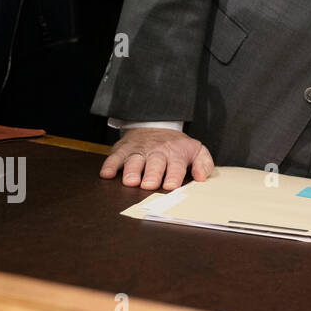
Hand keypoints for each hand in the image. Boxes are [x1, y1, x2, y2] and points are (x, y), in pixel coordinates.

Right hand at [99, 125, 213, 190]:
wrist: (156, 125)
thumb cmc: (177, 146)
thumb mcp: (196, 150)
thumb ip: (203, 163)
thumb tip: (201, 177)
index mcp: (176, 153)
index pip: (176, 165)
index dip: (173, 175)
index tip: (171, 185)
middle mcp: (157, 152)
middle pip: (154, 163)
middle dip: (152, 174)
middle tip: (149, 185)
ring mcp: (139, 150)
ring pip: (134, 161)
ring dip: (131, 171)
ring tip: (131, 181)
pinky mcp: (123, 149)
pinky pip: (114, 156)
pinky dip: (110, 165)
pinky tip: (107, 174)